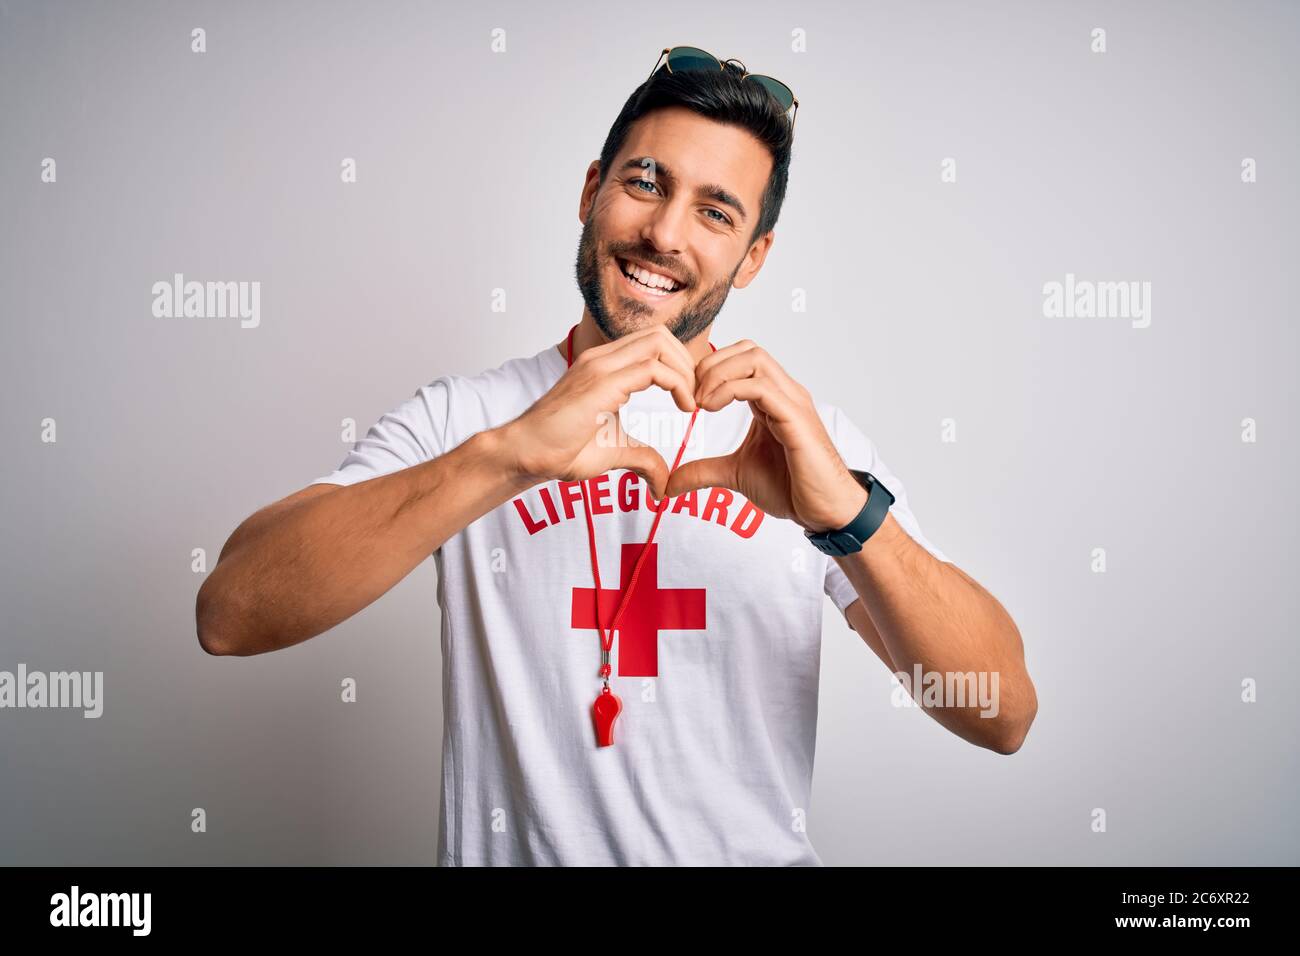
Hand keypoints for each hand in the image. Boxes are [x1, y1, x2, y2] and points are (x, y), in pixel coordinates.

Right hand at [501, 325, 697, 498]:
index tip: (691, 400)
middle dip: (689, 363)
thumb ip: (642, 459)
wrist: (526, 454)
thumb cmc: (560, 450)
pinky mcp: (602, 382)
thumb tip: (663, 484)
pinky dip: (679, 384)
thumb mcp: (614, 451)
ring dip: (687, 371)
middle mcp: (603, 358)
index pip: (654, 344)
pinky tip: (685, 409)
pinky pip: (654, 368)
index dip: (681, 367)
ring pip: (660, 343)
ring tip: (693, 404)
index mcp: (606, 366)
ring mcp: (601, 365)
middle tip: (697, 399)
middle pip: (662, 335)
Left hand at [663, 340, 867, 532]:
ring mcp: (792, 402)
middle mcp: (784, 392)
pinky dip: (730, 390)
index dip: (709, 370)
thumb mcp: (735, 475)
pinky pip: (761, 387)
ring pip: (755, 358)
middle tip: (691, 396)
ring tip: (700, 403)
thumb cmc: (791, 488)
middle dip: (711, 365)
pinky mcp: (795, 418)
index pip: (741, 358)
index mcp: (772, 398)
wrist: (823, 510)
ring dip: (718, 374)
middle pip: (747, 349)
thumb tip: (670, 483)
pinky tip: (711, 409)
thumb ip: (704, 472)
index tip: (688, 397)